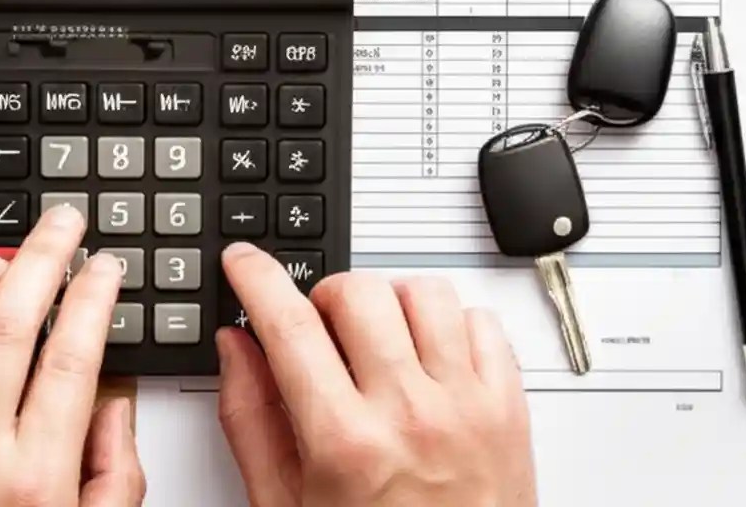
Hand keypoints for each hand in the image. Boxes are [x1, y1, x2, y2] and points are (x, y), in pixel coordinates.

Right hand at [216, 242, 536, 506]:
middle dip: (323, 298)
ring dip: (389, 304)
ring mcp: (466, 405)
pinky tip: (430, 357)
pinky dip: (450, 324)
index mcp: (344, 443)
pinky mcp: (509, 407)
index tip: (245, 262)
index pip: (288, 324)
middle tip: (317, 329)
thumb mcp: (286, 506)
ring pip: (424, 293)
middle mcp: (409, 413)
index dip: (257, 278)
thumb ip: (252, 422)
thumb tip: (237, 349)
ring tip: (378, 341)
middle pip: (357, 292)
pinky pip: (482, 322)